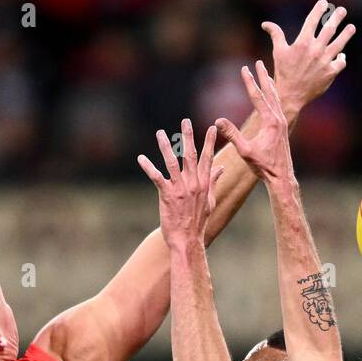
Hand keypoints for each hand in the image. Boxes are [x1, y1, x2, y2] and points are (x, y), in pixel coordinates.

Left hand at [138, 119, 223, 250]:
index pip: (207, 158)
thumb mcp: (210, 201)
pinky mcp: (168, 196)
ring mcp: (181, 189)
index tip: (212, 127)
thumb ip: (213, 181)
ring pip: (173, 162)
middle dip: (188, 136)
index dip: (208, 142)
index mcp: (204, 184)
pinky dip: (149, 167)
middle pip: (190, 155)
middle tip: (185, 120)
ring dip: (166, 146)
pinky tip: (141, 158)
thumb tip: (220, 168)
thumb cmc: (198, 222)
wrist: (188, 240)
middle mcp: (194, 184)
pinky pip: (157, 178)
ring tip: (160, 133)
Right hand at [215, 61, 292, 184]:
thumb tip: (218, 120)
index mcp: (271, 122)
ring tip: (266, 73)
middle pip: (270, 92)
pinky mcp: (284, 128)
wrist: (282, 177)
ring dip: (270, 84)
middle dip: (263, 76)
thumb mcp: (245, 151)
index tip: (244, 68)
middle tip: (259, 62)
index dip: (249, 82)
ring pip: (276, 98)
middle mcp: (279, 119)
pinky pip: (279, 106)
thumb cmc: (263, 166)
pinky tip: (272, 96)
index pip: (257, 97)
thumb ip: (232, 134)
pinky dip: (274, 96)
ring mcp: (283, 123)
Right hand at [263, 0, 354, 117]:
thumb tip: (266, 24)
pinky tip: (341, 55)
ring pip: (340, 44)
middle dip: (336, 17)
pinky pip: (340, 62)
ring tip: (351, 27)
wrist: (290, 96)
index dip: (319, 9)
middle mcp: (315, 50)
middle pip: (330, 29)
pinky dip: (342, 58)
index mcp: (302, 43)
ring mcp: (324, 61)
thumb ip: (276, 35)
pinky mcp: (330, 72)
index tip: (323, 3)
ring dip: (347, 34)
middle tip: (342, 10)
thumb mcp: (278, 52)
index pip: (313, 21)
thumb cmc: (283, 73)